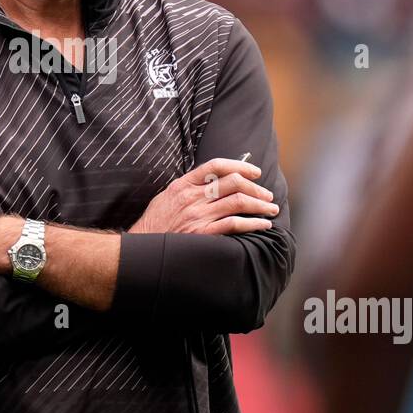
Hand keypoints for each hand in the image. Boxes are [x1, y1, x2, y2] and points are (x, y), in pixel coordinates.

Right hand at [129, 158, 277, 235]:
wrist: (142, 247)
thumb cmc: (155, 223)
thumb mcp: (167, 196)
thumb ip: (189, 187)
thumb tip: (213, 181)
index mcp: (184, 184)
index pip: (216, 166)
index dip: (240, 166)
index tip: (255, 172)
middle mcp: (192, 197)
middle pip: (233, 183)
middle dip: (256, 188)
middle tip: (267, 194)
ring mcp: (198, 216)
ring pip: (238, 202)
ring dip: (259, 205)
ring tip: (270, 209)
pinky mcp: (203, 234)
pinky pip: (234, 224)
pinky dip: (252, 223)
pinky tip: (262, 225)